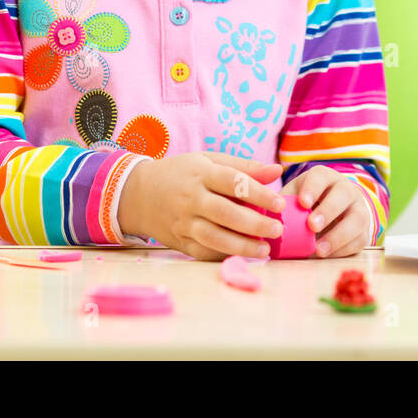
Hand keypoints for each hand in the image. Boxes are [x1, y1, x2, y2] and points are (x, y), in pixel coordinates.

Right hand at [117, 153, 286, 260]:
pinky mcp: (179, 242)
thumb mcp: (209, 161)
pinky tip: (243, 257)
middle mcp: (191, 199)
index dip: (259, 193)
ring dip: (242, 246)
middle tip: (277, 229)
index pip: (234, 183)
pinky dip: (224, 256)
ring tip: (264, 249)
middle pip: (226, 213)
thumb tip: (277, 170)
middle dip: (255, 224)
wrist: (138, 194)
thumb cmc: (182, 173)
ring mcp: (183, 222)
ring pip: (214, 238)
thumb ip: (244, 167)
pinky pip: (203, 252)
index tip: (280, 203)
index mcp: (201, 174)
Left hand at [284, 167, 373, 257]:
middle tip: (312, 226)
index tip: (303, 202)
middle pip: (343, 195)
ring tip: (319, 250)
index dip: (312, 189)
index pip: (320, 177)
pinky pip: (359, 240)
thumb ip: (281, 203)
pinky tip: (327, 256)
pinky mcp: (364, 231)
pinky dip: (343, 249)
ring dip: (338, 235)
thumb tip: (264, 216)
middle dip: (328, 210)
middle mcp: (346, 189)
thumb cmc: (308, 204)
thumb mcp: (294, 196)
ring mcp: (359, 209)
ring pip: (357, 218)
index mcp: (325, 177)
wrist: (335, 212)